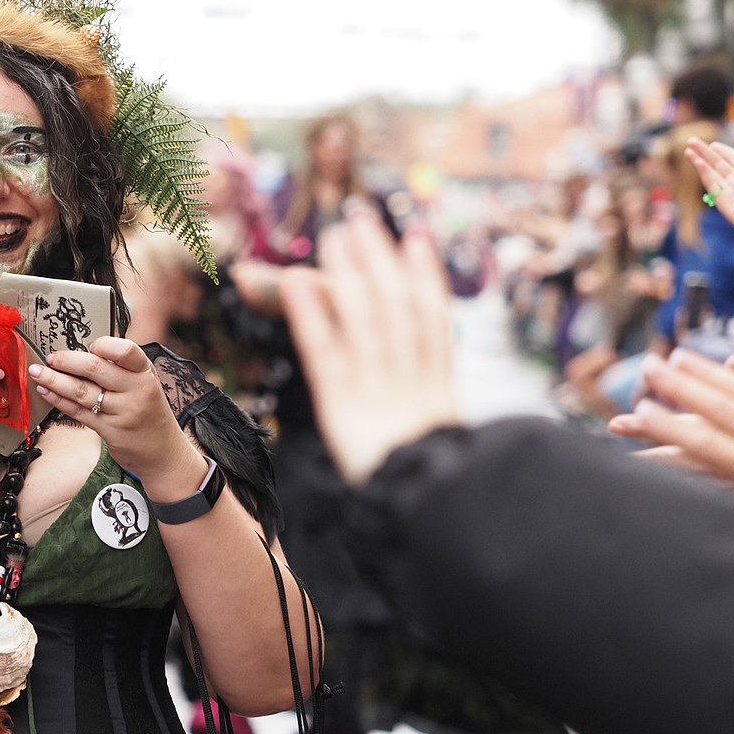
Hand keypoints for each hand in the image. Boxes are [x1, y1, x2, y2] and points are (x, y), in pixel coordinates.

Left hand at [27, 337, 199, 490]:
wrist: (163, 452)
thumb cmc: (150, 412)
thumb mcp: (146, 383)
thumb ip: (122, 367)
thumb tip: (86, 350)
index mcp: (145, 372)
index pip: (125, 350)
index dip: (102, 345)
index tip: (87, 345)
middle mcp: (136, 390)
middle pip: (95, 369)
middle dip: (67, 361)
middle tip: (51, 357)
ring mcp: (122, 412)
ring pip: (82, 392)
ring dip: (55, 380)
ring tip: (37, 372)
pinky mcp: (109, 430)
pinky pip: (78, 411)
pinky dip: (58, 400)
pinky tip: (45, 391)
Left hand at [277, 217, 462, 484]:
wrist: (425, 516)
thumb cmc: (427, 493)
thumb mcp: (435, 453)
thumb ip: (426, 414)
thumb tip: (431, 405)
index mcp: (436, 390)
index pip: (431, 320)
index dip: (425, 277)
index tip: (417, 238)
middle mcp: (409, 380)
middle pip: (395, 305)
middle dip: (379, 261)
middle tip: (361, 218)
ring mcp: (378, 389)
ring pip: (364, 317)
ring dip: (349, 272)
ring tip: (335, 233)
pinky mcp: (342, 406)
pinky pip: (325, 352)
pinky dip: (312, 315)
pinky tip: (297, 282)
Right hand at [683, 137, 733, 247]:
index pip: (732, 158)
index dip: (722, 151)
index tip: (712, 144)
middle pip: (717, 162)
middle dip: (704, 152)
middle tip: (691, 140)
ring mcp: (728, 189)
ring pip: (710, 171)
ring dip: (699, 160)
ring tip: (687, 149)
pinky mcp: (721, 199)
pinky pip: (711, 183)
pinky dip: (703, 172)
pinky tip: (697, 162)